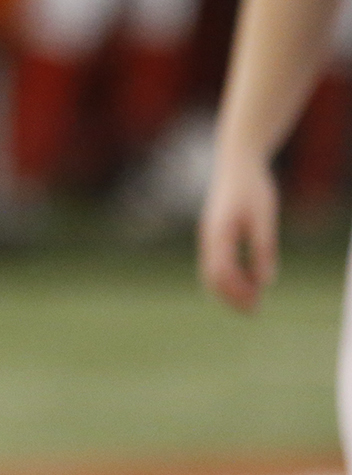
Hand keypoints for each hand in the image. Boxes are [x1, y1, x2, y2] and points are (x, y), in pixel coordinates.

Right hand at [199, 155, 278, 312]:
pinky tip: (248, 279)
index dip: (237, 293)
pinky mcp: (215, 233)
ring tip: (252, 300)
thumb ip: (263, 249)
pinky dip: (230, 276)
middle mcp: (209, 238)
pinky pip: (217, 262)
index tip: (256, 305)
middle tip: (253, 312)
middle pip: (212, 278)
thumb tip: (266, 283)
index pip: (222, 273)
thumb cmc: (253, 188)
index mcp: (218, 235)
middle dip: (232, 297)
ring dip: (231, 288)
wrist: (237, 163)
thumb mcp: (264, 218)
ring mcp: (209, 236)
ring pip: (212, 272)